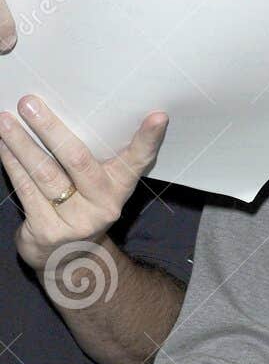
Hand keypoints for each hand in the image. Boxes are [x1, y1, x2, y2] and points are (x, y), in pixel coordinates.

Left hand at [0, 96, 168, 273]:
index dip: (148, 139)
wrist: (68, 260)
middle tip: (30, 103)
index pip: (137, 160)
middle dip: (50, 128)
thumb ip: (90, 156)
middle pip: (78, 160)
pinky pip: (27, 191)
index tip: (158, 116)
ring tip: (5, 120)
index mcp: (119, 187)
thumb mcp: (95, 186)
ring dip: (21, 144)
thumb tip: (65, 110)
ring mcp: (77, 221)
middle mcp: (103, 205)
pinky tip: (3, 146)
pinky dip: (12, 165)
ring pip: (45, 174)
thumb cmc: (80, 206)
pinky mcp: (49, 232)